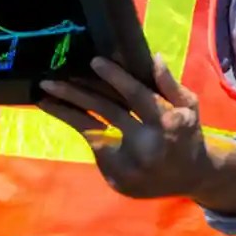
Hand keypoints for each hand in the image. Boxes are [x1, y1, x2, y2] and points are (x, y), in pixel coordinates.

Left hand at [38, 56, 211, 199]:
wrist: (191, 177)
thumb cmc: (187, 133)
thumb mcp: (187, 105)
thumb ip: (169, 84)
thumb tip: (154, 57)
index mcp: (166, 124)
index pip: (137, 96)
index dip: (115, 77)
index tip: (94, 61)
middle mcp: (145, 146)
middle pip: (106, 113)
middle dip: (75, 95)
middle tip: (49, 81)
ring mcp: (129, 166)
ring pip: (92, 132)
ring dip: (67, 113)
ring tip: (44, 99)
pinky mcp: (116, 178)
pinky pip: (96, 147)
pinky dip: (84, 130)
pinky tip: (67, 114)